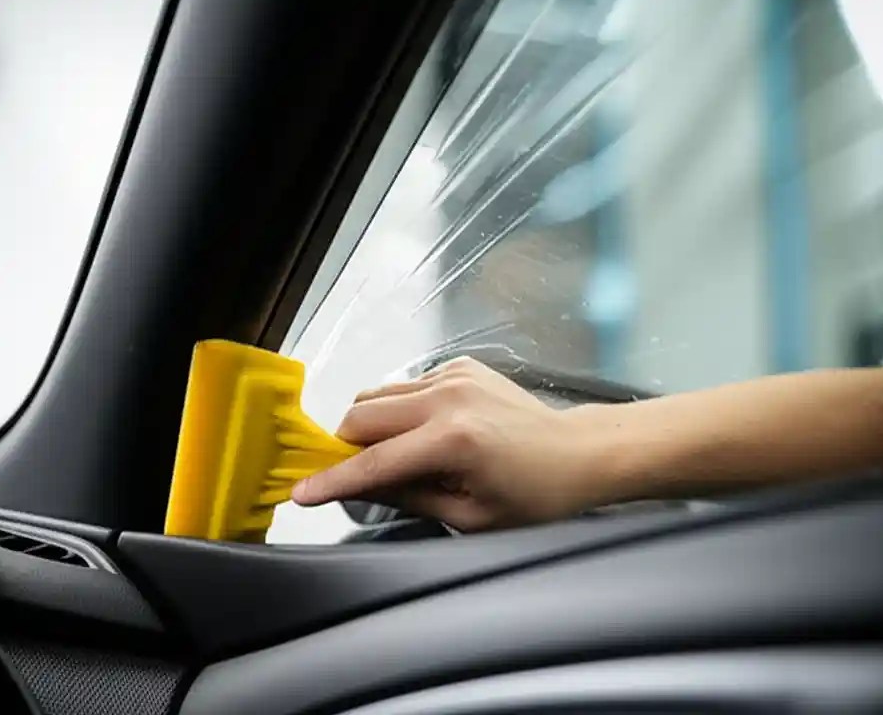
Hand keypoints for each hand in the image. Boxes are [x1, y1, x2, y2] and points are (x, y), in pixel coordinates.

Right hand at [291, 357, 610, 530]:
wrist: (580, 454)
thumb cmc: (537, 495)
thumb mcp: (471, 516)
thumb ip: (409, 497)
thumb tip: (362, 486)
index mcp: (454, 441)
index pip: (374, 463)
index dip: (332, 480)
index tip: (301, 493)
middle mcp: (449, 398)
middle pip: (362, 414)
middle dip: (346, 446)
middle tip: (352, 473)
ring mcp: (454, 375)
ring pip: (379, 394)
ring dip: (372, 426)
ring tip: (397, 455)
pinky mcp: (460, 366)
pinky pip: (407, 386)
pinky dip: (401, 411)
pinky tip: (426, 434)